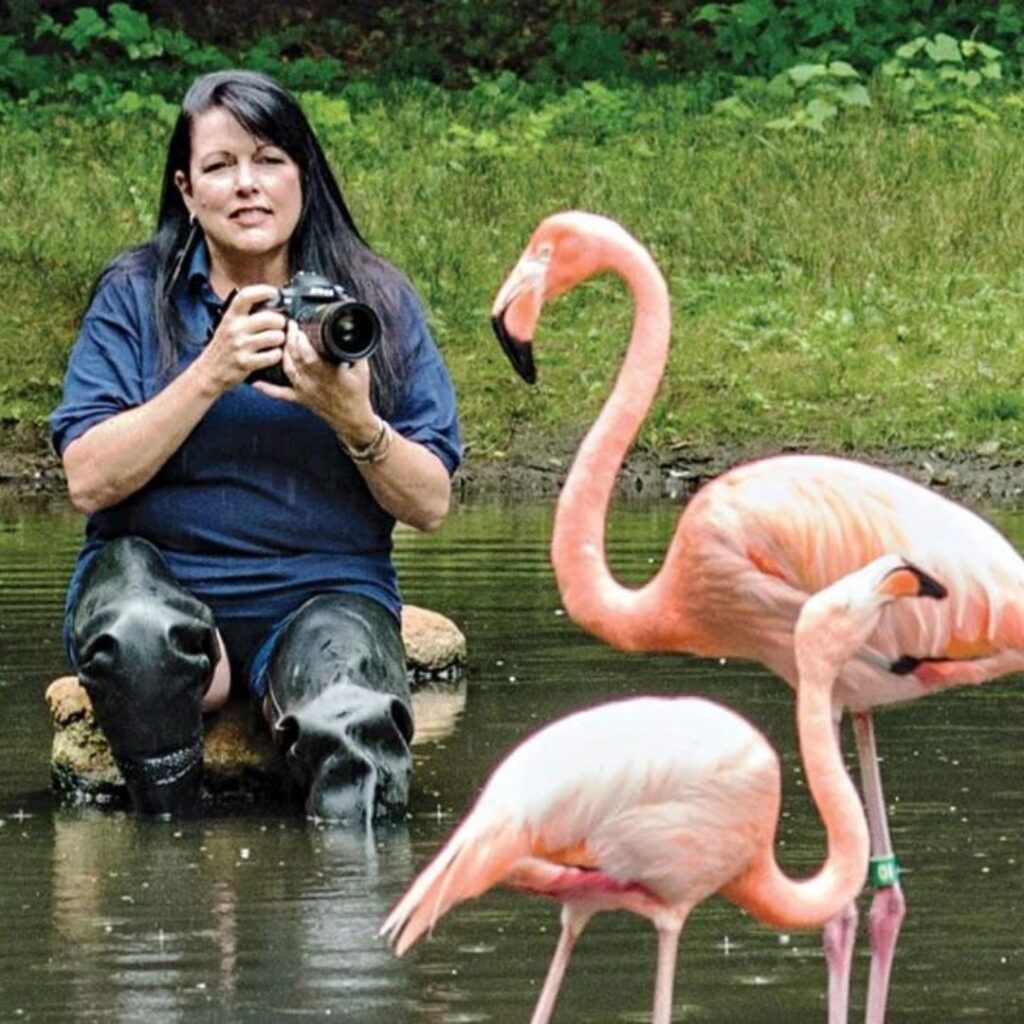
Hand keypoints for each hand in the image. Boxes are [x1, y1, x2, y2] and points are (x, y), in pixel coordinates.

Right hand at [195, 285, 287, 391]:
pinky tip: (272, 354)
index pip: (247, 296)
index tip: (274, 293)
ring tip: (276, 342)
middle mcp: (235, 329)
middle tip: (280, 326)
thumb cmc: (222, 348)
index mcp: (230, 317)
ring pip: (275, 336)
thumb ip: (244, 315)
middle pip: (269, 318)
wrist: (208, 372)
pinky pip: (273, 355)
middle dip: (280, 322)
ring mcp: (241, 346)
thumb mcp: (227, 326)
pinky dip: (277, 355)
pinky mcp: (247, 363)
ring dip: (280, 339)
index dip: (263, 291)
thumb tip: (268, 303)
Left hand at [253, 321, 379, 444]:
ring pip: (287, 369)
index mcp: (328, 374)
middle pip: (294, 358)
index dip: (300, 339)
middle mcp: (313, 382)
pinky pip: (280, 393)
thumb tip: (351, 332)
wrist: (352, 419)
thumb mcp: (362, 369)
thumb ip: (355, 350)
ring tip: (281, 340)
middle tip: (289, 325)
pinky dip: (267, 388)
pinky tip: (255, 382)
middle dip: (289, 339)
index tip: (299, 326)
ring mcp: (304, 391)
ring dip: (281, 353)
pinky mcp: (300, 398)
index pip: (308, 354)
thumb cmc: (357, 395)